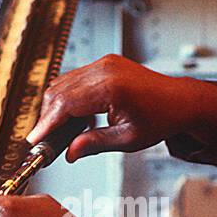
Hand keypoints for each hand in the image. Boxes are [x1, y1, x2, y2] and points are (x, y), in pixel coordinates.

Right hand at [28, 54, 216, 160]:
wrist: (180, 101)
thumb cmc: (161, 117)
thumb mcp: (127, 139)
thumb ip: (94, 144)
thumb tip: (69, 153)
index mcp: (110, 87)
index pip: (65, 104)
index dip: (47, 124)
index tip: (36, 139)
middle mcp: (105, 69)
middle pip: (59, 91)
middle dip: (48, 117)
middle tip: (46, 140)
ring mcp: (104, 63)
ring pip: (63, 83)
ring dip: (56, 107)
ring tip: (60, 132)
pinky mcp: (105, 64)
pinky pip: (75, 78)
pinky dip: (68, 97)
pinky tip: (75, 117)